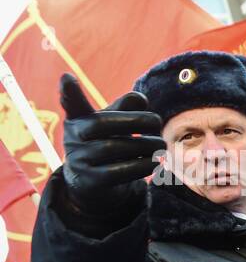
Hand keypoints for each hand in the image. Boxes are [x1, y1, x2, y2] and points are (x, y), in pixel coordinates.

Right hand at [59, 74, 162, 220]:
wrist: (92, 184)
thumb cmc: (107, 143)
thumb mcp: (113, 124)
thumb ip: (125, 108)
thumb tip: (141, 98)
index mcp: (78, 120)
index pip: (71, 103)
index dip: (69, 91)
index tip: (67, 77)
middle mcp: (73, 138)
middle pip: (101, 123)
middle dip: (134, 120)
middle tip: (157, 122)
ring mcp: (79, 161)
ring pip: (113, 148)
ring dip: (144, 146)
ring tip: (161, 145)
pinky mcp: (91, 182)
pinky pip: (118, 172)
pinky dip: (141, 166)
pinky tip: (154, 162)